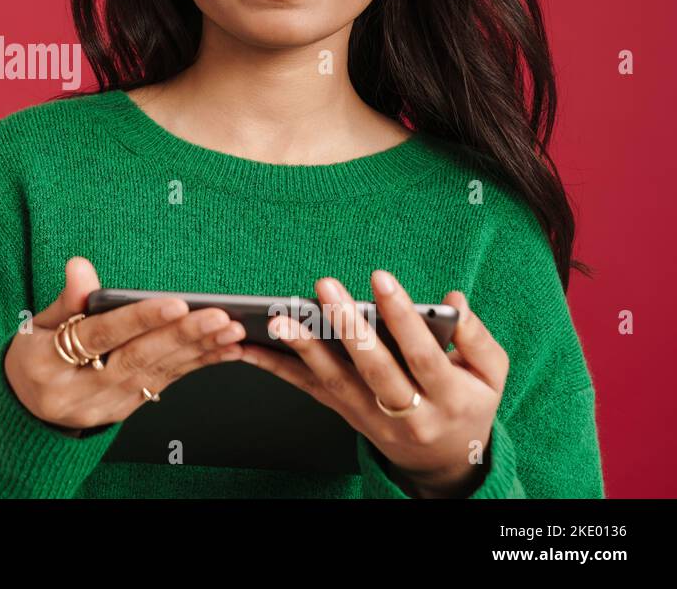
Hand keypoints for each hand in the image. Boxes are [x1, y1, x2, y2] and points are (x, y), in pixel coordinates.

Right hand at [4, 256, 247, 434]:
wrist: (28, 407)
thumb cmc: (34, 355)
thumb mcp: (37, 325)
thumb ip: (66, 298)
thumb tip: (81, 266)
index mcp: (48, 365)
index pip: (99, 337)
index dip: (138, 320)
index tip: (175, 302)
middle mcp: (79, 391)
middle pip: (136, 358)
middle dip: (182, 336)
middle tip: (219, 316)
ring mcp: (106, 405)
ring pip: (156, 372)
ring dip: (198, 350)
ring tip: (230, 330)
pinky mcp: (125, 410)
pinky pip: (165, 383)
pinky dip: (197, 364)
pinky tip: (224, 350)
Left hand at [236, 270, 507, 497]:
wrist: (444, 462)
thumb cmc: (467, 405)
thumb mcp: (491, 377)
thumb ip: (476, 338)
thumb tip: (453, 299)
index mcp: (448, 397)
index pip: (422, 354)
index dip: (402, 317)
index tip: (381, 279)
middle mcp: (407, 413)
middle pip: (374, 370)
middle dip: (348, 327)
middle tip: (326, 288)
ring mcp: (372, 418)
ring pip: (335, 384)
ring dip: (304, 348)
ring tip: (279, 317)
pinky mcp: (346, 416)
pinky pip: (310, 391)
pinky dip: (278, 368)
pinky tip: (252, 347)